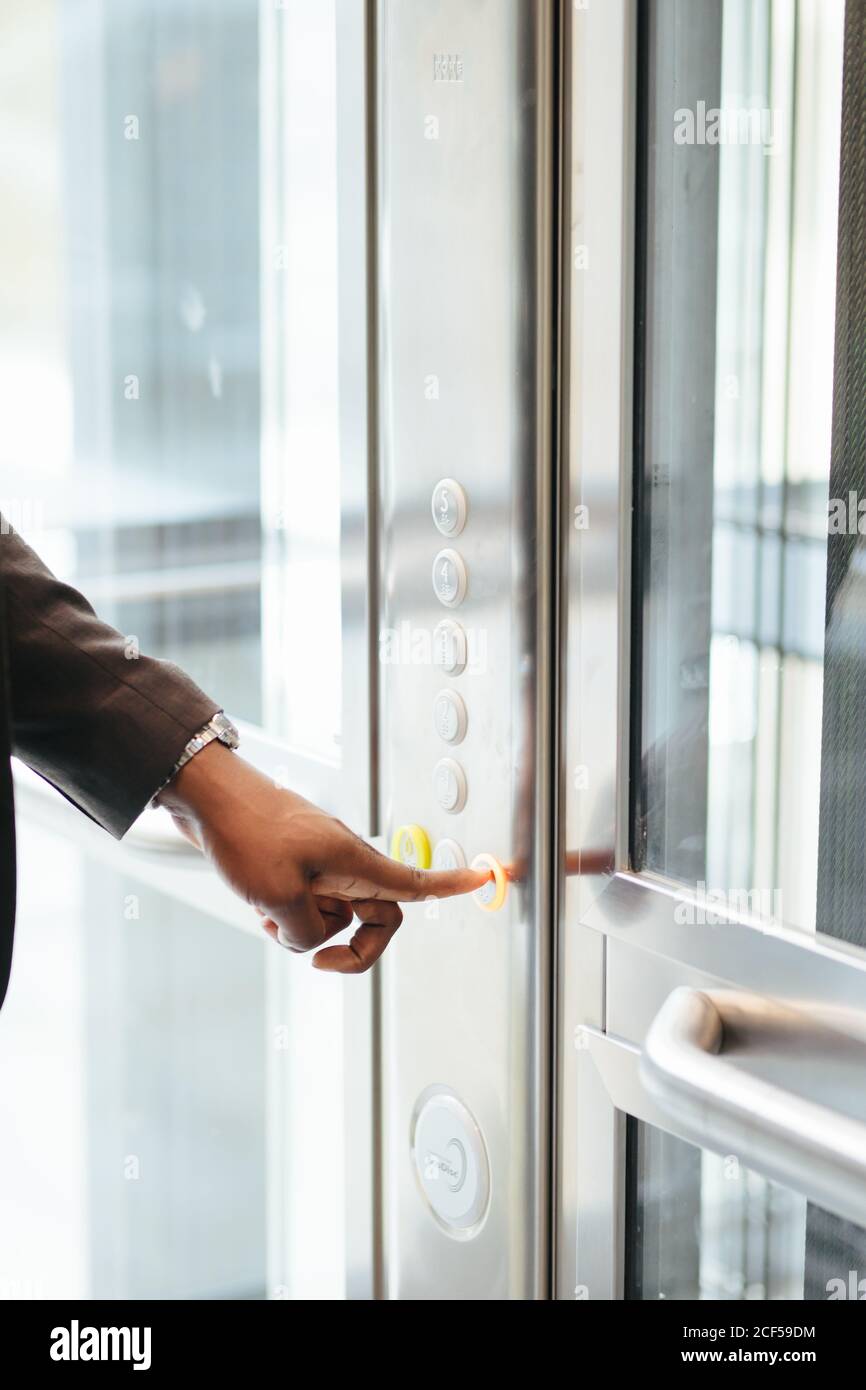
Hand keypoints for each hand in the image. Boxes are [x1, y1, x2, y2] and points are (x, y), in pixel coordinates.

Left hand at [154, 742, 488, 972]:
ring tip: (267, 909)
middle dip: (348, 946)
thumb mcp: (279, 897)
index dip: (453, 887)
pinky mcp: (295, 864)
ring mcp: (320, 863)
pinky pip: (305, 904)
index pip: (417, 884)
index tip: (485, 879)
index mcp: (356, 863)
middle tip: (316, 961)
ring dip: (303, 927)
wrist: (207, 797)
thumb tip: (313, 939)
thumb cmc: (246, 832)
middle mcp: (345, 863)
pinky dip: (285, 914)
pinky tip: (257, 903)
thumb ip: (310, 931)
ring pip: (331, 916)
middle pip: (372, 918)